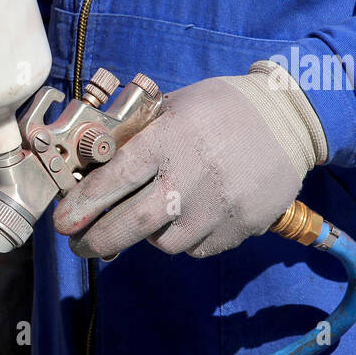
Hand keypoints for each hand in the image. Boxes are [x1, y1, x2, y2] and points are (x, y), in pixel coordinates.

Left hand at [53, 61, 326, 258]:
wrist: (292, 119)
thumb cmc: (222, 109)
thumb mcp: (174, 106)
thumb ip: (135, 135)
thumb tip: (89, 166)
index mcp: (170, 140)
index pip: (114, 180)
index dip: (83, 205)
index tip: (63, 221)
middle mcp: (193, 177)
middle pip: (132, 224)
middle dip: (97, 240)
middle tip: (80, 246)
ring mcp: (219, 206)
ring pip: (165, 242)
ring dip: (147, 236)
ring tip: (146, 220)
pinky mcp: (241, 227)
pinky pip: (197, 248)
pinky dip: (183, 239)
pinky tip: (186, 218)